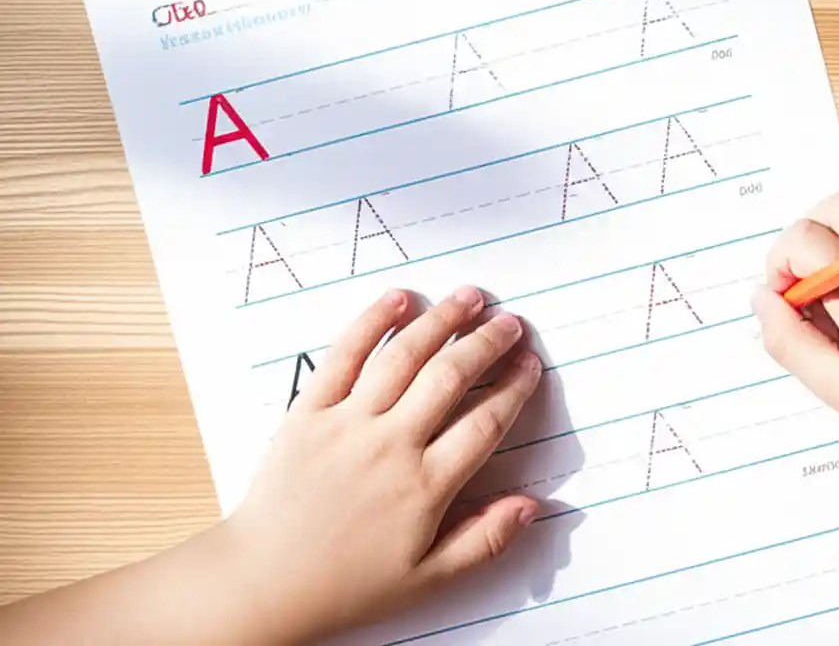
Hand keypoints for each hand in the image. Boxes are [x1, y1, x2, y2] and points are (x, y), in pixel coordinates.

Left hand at [219, 287, 542, 642]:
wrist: (263, 581)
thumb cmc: (346, 584)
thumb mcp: (428, 579)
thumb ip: (485, 541)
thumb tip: (531, 507)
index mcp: (425, 487)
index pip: (485, 423)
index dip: (514, 389)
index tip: (530, 367)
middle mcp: (391, 446)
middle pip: (451, 378)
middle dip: (487, 344)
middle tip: (510, 324)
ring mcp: (348, 424)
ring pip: (404, 357)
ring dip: (441, 321)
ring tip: (470, 297)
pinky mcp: (308, 411)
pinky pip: (343, 356)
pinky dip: (371, 322)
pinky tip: (397, 299)